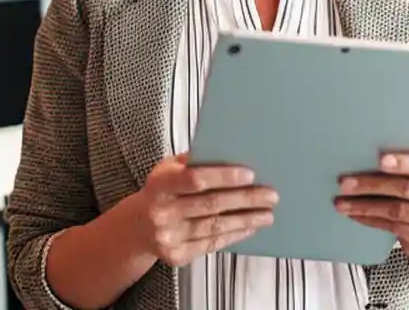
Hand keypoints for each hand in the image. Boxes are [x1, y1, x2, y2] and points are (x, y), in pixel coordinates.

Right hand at [129, 153, 277, 266]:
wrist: (138, 226)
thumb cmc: (162, 191)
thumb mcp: (168, 169)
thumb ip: (193, 161)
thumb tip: (231, 152)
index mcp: (160, 184)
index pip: (195, 179)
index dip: (224, 177)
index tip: (251, 174)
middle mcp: (162, 211)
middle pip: (211, 204)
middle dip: (245, 200)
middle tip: (271, 196)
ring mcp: (169, 236)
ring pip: (215, 227)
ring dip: (246, 220)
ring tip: (267, 214)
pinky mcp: (176, 255)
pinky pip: (212, 244)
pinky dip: (234, 235)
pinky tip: (249, 228)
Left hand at [333, 151, 408, 271]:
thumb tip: (368, 148)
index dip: (404, 163)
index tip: (380, 160)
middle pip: (408, 189)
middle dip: (372, 185)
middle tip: (344, 183)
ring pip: (397, 211)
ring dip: (365, 206)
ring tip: (341, 202)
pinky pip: (393, 227)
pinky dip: (370, 220)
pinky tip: (354, 214)